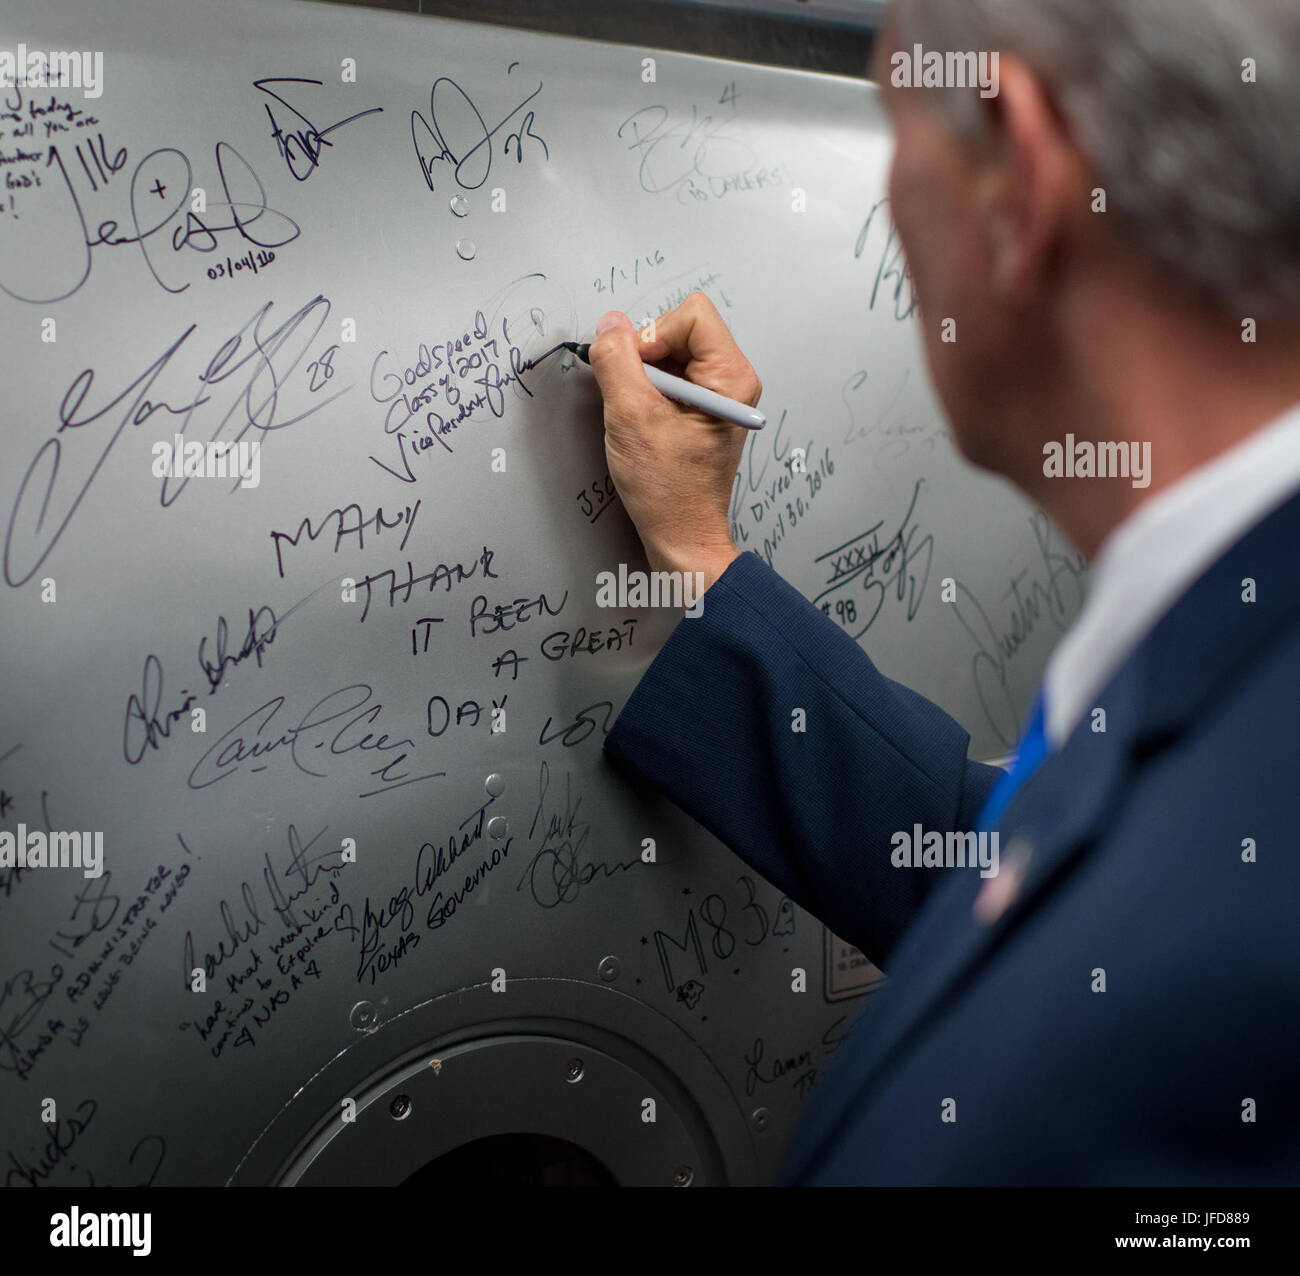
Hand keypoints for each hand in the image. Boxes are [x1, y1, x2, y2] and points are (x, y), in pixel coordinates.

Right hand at [586, 292, 760, 593]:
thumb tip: (609, 324)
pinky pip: (670, 377)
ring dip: (644, 377)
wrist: (681, 537)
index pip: (691, 314)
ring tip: (640, 417)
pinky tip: (644, 423)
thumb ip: (616, 361)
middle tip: (637, 400)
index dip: (653, 336)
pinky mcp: (702, 409)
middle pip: (680, 330)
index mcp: (732, 377)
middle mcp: (733, 381)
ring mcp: (718, 396)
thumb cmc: (666, 488)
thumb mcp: (630, 417)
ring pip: (671, 353)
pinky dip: (649, 391)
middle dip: (647, 357)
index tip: (638, 375)